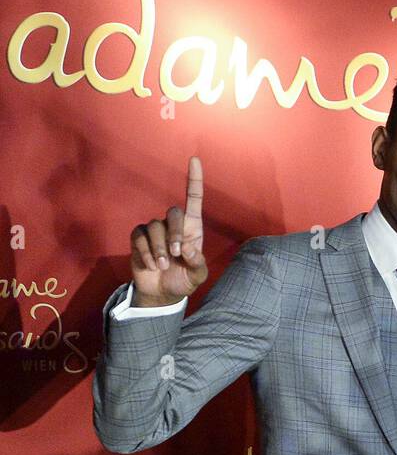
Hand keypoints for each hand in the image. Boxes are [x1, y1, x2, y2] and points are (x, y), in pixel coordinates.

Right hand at [130, 156, 207, 305]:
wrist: (162, 294)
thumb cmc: (183, 281)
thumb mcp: (197, 276)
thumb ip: (198, 263)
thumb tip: (187, 249)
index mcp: (192, 229)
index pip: (193, 199)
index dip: (194, 180)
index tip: (195, 160)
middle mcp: (173, 225)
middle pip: (173, 213)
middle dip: (175, 234)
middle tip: (176, 255)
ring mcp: (155, 231)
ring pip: (154, 227)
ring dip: (160, 249)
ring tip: (163, 266)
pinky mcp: (139, 238)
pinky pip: (140, 237)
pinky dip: (146, 253)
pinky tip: (152, 265)